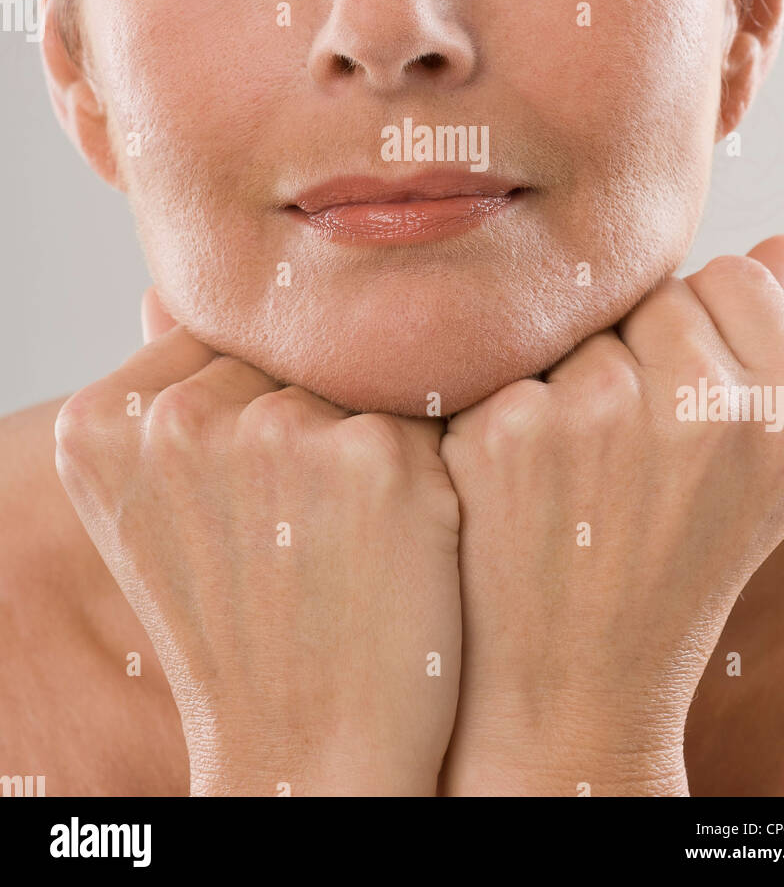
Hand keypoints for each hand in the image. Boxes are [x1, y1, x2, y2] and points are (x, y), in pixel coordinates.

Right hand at [54, 290, 460, 795]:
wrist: (304, 749)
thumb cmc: (239, 620)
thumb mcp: (161, 506)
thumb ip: (162, 389)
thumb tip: (166, 288)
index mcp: (102, 420)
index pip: (213, 341)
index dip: (258, 406)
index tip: (266, 489)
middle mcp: (179, 416)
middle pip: (284, 352)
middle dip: (311, 415)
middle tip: (306, 520)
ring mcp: (278, 431)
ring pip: (354, 373)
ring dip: (370, 434)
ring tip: (348, 533)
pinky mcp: (377, 457)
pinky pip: (424, 405)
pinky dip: (427, 461)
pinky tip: (403, 532)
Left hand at [439, 237, 783, 795]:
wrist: (577, 683)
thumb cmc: (670, 557)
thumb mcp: (757, 464)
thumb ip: (771, 343)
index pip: (728, 277)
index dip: (694, 338)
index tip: (684, 418)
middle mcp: (715, 407)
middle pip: (651, 295)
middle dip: (631, 357)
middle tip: (627, 461)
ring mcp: (608, 414)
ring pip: (578, 325)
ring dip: (567, 380)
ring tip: (579, 477)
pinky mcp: (513, 430)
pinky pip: (507, 361)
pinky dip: (503, 410)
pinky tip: (519, 483)